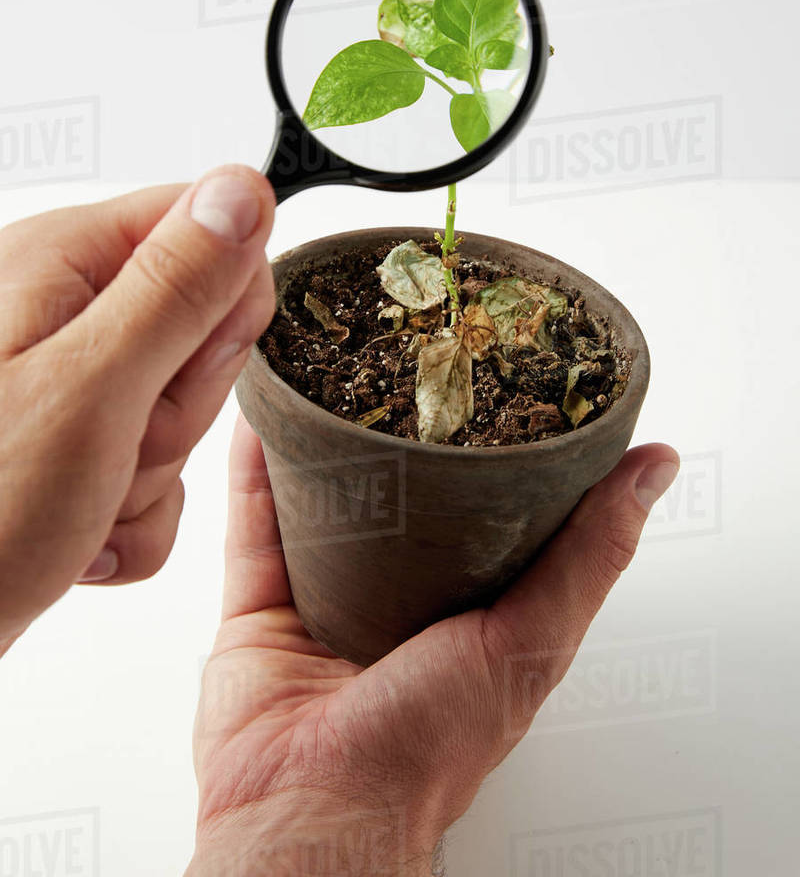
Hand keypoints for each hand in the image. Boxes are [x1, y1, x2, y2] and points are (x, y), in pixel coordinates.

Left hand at [0, 165, 274, 651]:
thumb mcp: (90, 390)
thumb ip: (177, 287)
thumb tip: (242, 191)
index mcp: (59, 263)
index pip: (207, 232)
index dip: (222, 305)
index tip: (175, 364)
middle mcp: (60, 314)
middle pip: (200, 333)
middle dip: (172, 412)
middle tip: (106, 443)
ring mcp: (66, 384)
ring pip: (179, 413)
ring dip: (145, 476)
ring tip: (74, 499)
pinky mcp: (69, 445)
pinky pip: (152, 471)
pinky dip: (126, 517)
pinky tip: (71, 535)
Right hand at [188, 415, 678, 875]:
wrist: (310, 810)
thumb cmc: (425, 749)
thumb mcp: (531, 640)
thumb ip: (588, 556)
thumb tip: (654, 472)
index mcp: (469, 612)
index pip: (488, 515)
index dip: (495, 452)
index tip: (498, 384)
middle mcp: (397, 602)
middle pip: (398, 502)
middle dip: (399, 439)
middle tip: (405, 363)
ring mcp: (324, 601)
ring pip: (321, 502)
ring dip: (321, 442)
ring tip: (329, 372)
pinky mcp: (260, 607)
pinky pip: (255, 525)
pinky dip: (255, 470)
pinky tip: (263, 418)